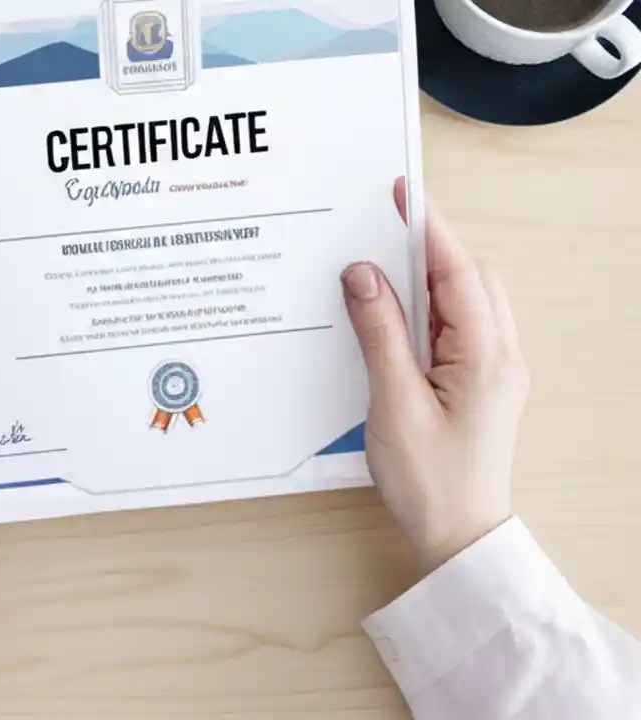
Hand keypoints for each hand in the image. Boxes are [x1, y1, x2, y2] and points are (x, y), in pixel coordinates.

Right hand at [342, 180, 528, 573]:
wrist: (458, 537)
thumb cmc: (430, 481)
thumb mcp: (394, 403)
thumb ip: (380, 332)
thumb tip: (363, 274)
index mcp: (486, 356)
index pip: (457, 272)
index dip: (429, 229)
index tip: (404, 193)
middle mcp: (500, 356)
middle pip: (469, 279)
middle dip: (428, 249)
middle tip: (383, 227)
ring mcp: (494, 371)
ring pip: (465, 302)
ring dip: (428, 281)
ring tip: (381, 273)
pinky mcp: (480, 386)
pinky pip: (458, 329)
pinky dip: (428, 310)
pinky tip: (394, 318)